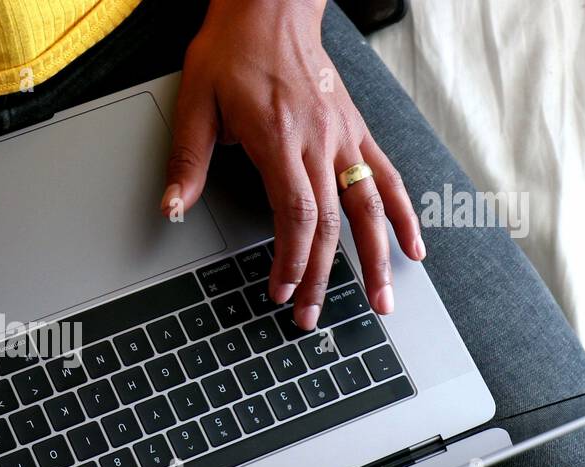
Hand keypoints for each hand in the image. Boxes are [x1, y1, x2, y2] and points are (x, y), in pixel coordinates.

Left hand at [163, 0, 425, 329]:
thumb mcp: (196, 101)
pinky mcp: (355, 131)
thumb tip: (171, 207)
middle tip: (309, 317)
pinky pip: (387, 177)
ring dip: (375, 259)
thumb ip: (187, 160)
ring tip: (380, 302)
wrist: (271, 6)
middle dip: (320, 276)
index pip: (295, 213)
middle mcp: (319, 141)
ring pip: (368, 207)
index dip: (291, 258)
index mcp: (280, 138)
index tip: (280, 291)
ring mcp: (343, 137)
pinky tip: (413, 247)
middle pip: (329, 222)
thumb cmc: (233, 50)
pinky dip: (403, 214)